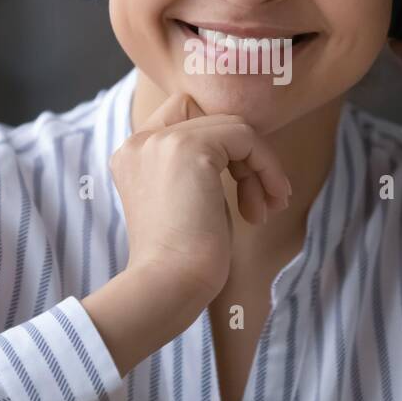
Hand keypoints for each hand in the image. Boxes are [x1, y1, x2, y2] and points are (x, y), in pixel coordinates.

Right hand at [108, 92, 292, 304]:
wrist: (168, 285)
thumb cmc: (182, 260)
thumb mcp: (186, 203)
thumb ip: (198, 170)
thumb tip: (242, 151)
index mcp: (132, 155)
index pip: (183, 115)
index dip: (221, 144)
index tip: (240, 185)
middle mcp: (140, 141)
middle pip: (213, 119)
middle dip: (245, 159)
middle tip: (262, 203)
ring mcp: (162, 141)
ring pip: (232, 126)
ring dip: (260, 166)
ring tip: (267, 208)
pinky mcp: (189, 149)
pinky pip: (245, 137)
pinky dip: (266, 167)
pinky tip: (269, 204)